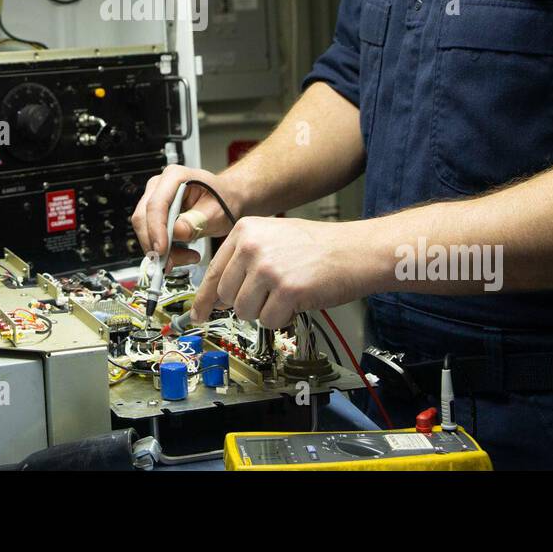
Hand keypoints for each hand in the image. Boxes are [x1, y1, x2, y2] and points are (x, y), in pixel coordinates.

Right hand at [129, 165, 240, 267]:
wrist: (228, 200)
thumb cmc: (224, 199)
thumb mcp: (216, 212)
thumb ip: (197, 221)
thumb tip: (175, 233)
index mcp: (175, 176)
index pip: (156, 204)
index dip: (156, 229)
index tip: (162, 250)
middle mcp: (160, 185)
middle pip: (144, 217)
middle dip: (155, 244)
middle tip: (171, 263)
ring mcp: (155, 199)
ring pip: (145, 229)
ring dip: (160, 249)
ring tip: (186, 258)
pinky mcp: (155, 214)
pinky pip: (150, 234)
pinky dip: (163, 248)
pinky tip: (181, 254)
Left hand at [191, 216, 361, 327]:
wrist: (354, 250)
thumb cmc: (318, 246)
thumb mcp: (273, 239)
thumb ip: (243, 261)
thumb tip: (217, 295)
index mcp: (245, 230)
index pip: (212, 272)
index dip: (204, 299)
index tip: (198, 314)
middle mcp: (252, 246)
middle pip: (226, 296)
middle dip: (245, 304)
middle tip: (269, 296)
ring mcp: (268, 268)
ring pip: (245, 311)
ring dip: (265, 311)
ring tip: (286, 293)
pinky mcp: (286, 290)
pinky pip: (269, 321)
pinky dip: (283, 318)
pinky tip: (297, 300)